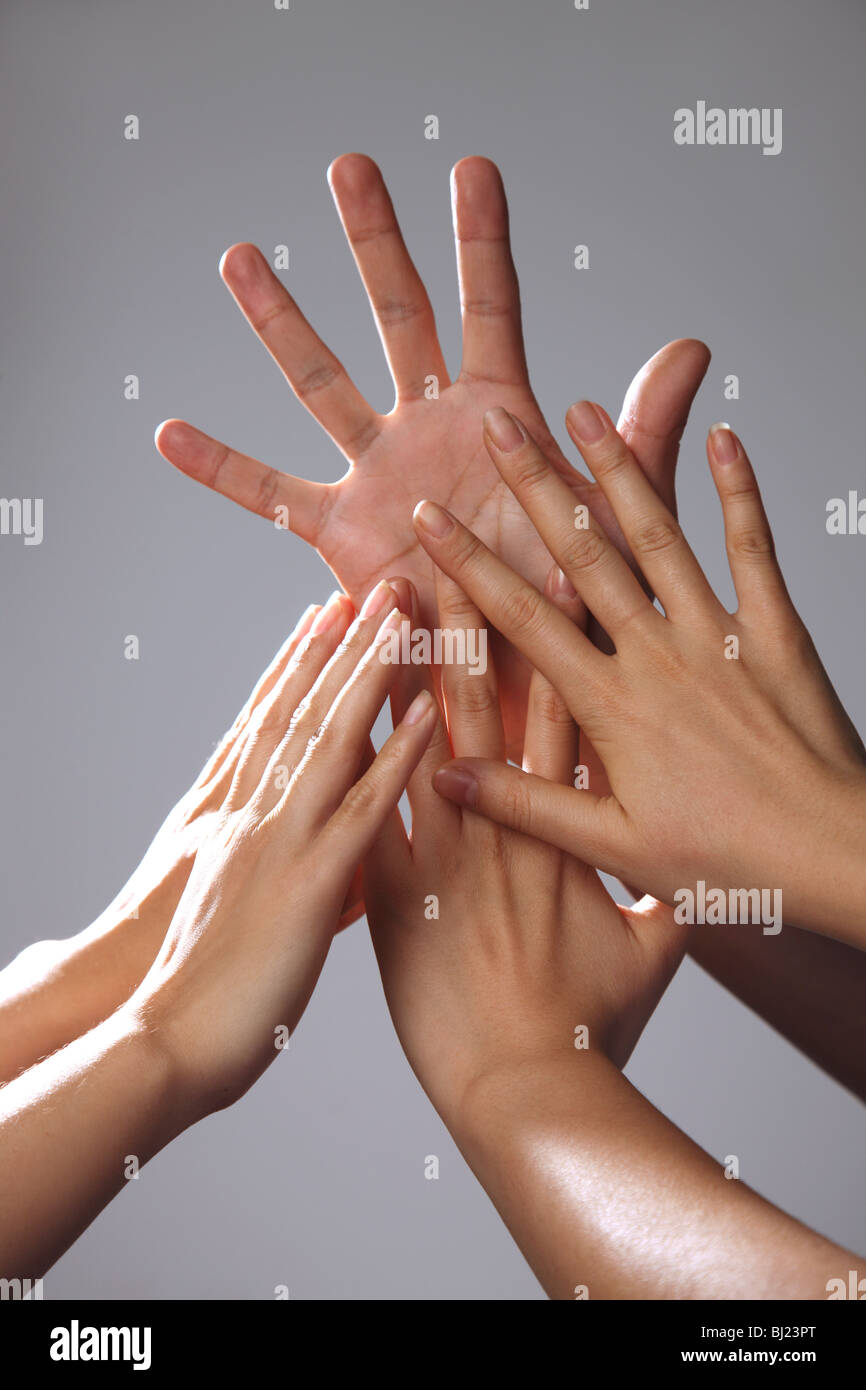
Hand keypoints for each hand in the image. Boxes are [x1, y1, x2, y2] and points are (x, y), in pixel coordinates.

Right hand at [126, 582, 436, 1116]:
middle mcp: (253, 812)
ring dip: (371, 672)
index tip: (326, 613)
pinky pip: (362, 811)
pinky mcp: (308, 885)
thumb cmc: (191, 985)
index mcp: (231, 816)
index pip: (270, 721)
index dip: (300, 664)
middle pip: (303, 710)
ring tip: (408, 614)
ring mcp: (279, 841)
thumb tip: (313, 857)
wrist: (160, 1039)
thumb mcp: (223, 905)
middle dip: (343, 643)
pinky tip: (428, 715)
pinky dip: (394, 759)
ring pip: (332, 737)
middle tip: (379, 582)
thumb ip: (265, 865)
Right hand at [153, 153, 709, 751]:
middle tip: (350, 166)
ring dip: (282, 322)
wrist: (531, 682)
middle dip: (376, 244)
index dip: (483, 243)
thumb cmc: (581, 601)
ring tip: (241, 257)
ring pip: (323, 383)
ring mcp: (380, 476)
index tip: (473, 169)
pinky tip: (169, 434)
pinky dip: (222, 471)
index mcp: (503, 418)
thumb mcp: (617, 511)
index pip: (492, 311)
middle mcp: (434, 430)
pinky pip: (272, 496)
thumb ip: (639, 431)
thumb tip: (692, 343)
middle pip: (398, 319)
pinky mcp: (343, 536)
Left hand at [364, 571, 685, 1129]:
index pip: (568, 716)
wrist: (531, 1089)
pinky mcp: (396, 890)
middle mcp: (510, 827)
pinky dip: (347, 750)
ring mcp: (449, 853)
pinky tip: (326, 696)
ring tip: (392, 593)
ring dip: (406, 662)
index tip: (560, 576)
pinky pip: (365, 805)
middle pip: (492, 704)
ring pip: (423, 737)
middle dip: (479, 618)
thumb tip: (701, 881)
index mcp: (573, 833)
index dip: (566, 645)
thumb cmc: (596, 1030)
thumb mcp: (655, 956)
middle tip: (463, 546)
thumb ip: (672, 904)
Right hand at [413, 409, 865, 944]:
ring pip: (659, 540)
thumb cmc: (729, 863)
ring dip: (619, 472)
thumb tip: (443, 775)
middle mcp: (658, 657)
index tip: (429, 516)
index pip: (523, 622)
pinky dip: (740, 494)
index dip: (471, 565)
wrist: (835, 856)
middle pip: (584, 558)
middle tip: (499, 427)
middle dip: (535, 488)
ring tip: (584, 413)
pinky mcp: (775, 634)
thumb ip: (526, 805)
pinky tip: (724, 439)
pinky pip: (754, 551)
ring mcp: (718, 638)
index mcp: (612, 707)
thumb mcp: (613, 847)